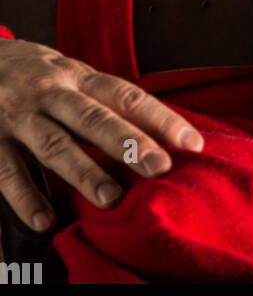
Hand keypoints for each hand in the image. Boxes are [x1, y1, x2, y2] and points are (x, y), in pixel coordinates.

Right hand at [0, 37, 203, 230]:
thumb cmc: (35, 75)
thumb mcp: (69, 75)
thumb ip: (103, 100)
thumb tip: (159, 131)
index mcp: (78, 76)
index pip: (125, 95)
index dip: (159, 118)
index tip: (192, 142)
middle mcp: (50, 92)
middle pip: (93, 118)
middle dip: (128, 143)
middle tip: (160, 167)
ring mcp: (18, 116)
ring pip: (54, 145)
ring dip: (83, 172)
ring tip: (112, 199)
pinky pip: (7, 172)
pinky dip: (26, 198)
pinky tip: (47, 221)